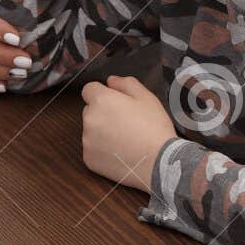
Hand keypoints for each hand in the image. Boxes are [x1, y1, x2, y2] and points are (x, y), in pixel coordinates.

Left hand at [79, 75, 174, 193]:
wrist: (158, 163)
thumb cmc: (154, 128)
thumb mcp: (146, 97)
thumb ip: (126, 83)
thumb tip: (110, 80)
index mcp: (101, 100)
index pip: (89, 89)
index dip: (103, 94)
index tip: (116, 103)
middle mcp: (89, 119)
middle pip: (90, 110)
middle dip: (103, 113)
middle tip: (126, 123)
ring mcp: (87, 140)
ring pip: (91, 131)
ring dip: (102, 132)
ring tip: (126, 139)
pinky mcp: (89, 159)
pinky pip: (93, 150)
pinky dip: (103, 151)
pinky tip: (121, 152)